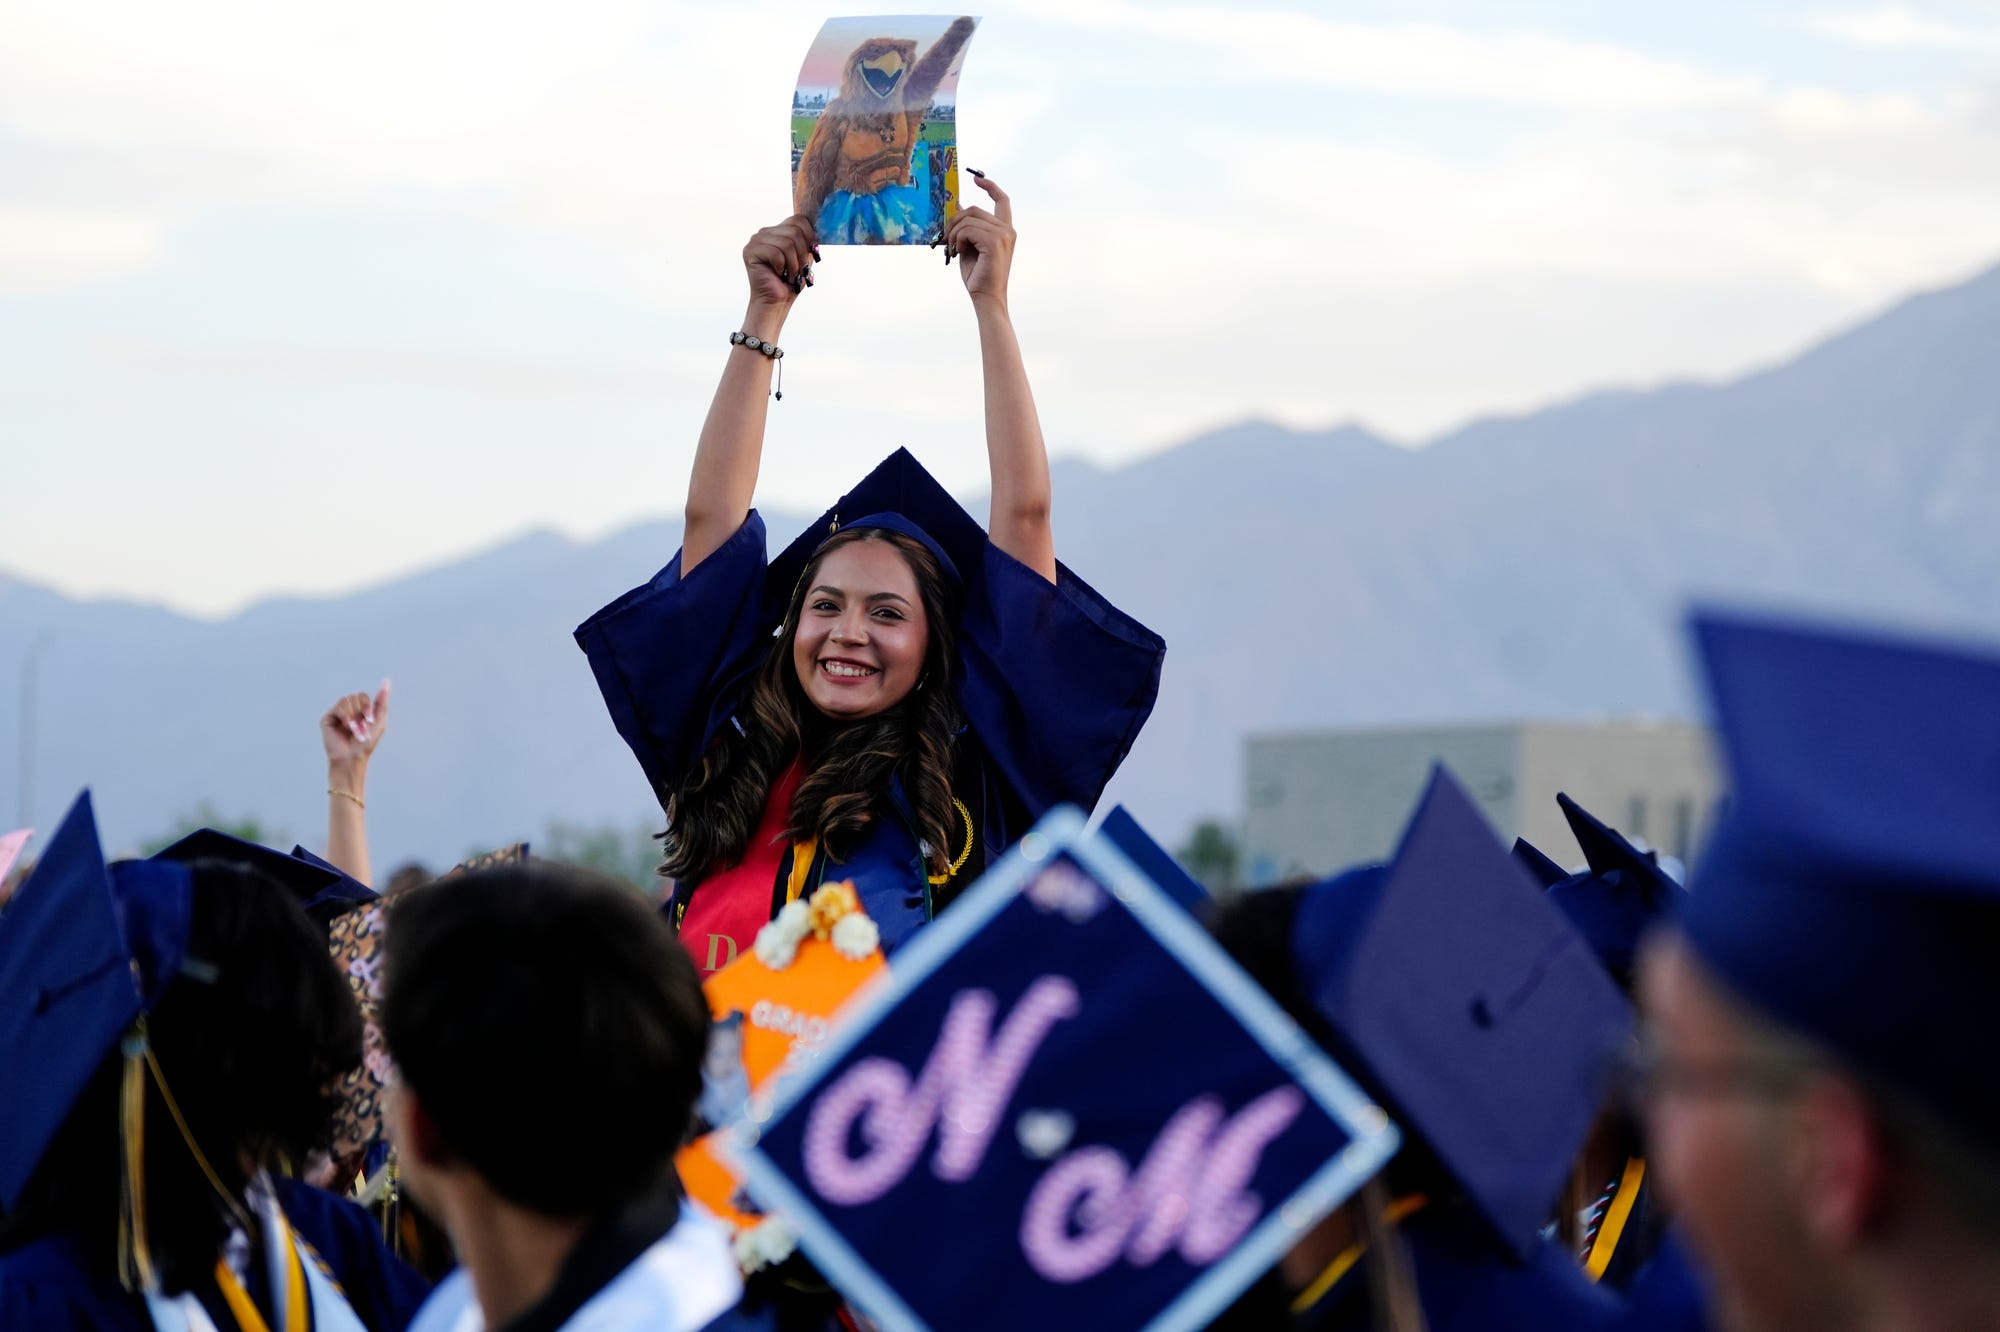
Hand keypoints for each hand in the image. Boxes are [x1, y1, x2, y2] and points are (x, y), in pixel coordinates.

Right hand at [322, 681, 390, 768]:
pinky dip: (345, 717)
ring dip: (354, 716)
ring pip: (347, 700)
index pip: (363, 696)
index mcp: (359, 710)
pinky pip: (338, 707)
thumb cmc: (366, 743)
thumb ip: (382, 701)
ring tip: (354, 730)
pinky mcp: (328, 718)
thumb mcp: (379, 721)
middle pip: (356, 696)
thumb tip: (386, 682)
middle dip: (361, 711)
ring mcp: (337, 714)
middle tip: (362, 727)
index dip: (367, 706)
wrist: (352, 756)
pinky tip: (346, 728)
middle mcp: (348, 710)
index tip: (370, 720)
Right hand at [743, 215, 820, 316]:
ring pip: (786, 242)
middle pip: (794, 231)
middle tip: (798, 271)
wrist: (776, 302)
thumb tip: (820, 226)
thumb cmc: (790, 282)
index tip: (810, 256)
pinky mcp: (750, 251)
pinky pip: (775, 253)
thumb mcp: (804, 257)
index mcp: (778, 231)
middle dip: (802, 255)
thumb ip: (807, 240)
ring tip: (789, 275)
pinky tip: (778, 274)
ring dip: (793, 264)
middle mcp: (765, 232)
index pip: (798, 220)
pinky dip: (782, 267)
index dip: (809, 237)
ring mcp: (755, 240)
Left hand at [944, 174, 1014, 306]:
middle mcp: (1007, 230)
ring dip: (953, 234)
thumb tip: (957, 205)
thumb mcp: (970, 245)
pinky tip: (957, 252)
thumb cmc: (978, 275)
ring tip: (952, 250)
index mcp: (1005, 230)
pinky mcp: (994, 242)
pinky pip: (967, 230)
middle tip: (945, 239)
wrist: (986, 297)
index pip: (1002, 200)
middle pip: (973, 209)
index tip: (976, 178)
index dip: (990, 187)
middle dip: (954, 222)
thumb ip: (967, 226)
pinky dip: (957, 240)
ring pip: (968, 219)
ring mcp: (1003, 235)